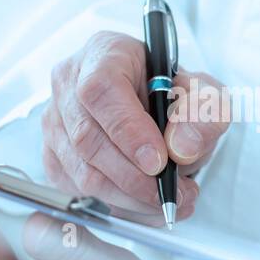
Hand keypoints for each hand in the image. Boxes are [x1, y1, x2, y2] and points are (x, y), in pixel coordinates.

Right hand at [43, 31, 229, 224]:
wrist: (160, 108)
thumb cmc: (174, 94)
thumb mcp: (205, 94)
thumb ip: (203, 113)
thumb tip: (181, 147)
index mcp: (104, 54)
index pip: (100, 90)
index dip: (127, 130)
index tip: (159, 161)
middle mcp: (70, 84)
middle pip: (88, 138)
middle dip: (136, 177)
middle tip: (174, 193)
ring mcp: (56, 122)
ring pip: (82, 172)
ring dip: (131, 197)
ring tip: (170, 200)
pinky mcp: (54, 156)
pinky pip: (78, 191)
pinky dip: (118, 206)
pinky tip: (147, 204)